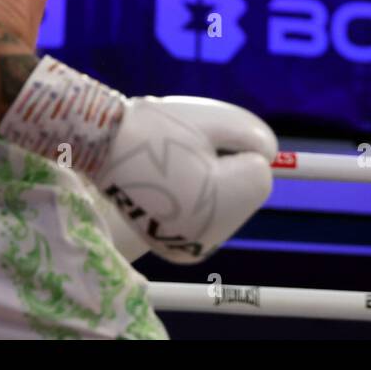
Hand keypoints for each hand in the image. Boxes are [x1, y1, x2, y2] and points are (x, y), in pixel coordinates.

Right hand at [95, 95, 276, 263]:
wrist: (99, 149)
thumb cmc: (157, 127)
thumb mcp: (215, 118)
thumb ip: (256, 136)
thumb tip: (271, 158)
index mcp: (218, 204)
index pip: (261, 170)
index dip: (235, 148)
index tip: (198, 144)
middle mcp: (208, 235)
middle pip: (247, 191)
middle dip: (227, 168)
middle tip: (184, 155)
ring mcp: (192, 247)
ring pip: (231, 205)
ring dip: (215, 184)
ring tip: (173, 170)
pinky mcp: (181, 251)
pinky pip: (211, 219)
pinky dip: (201, 201)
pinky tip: (170, 188)